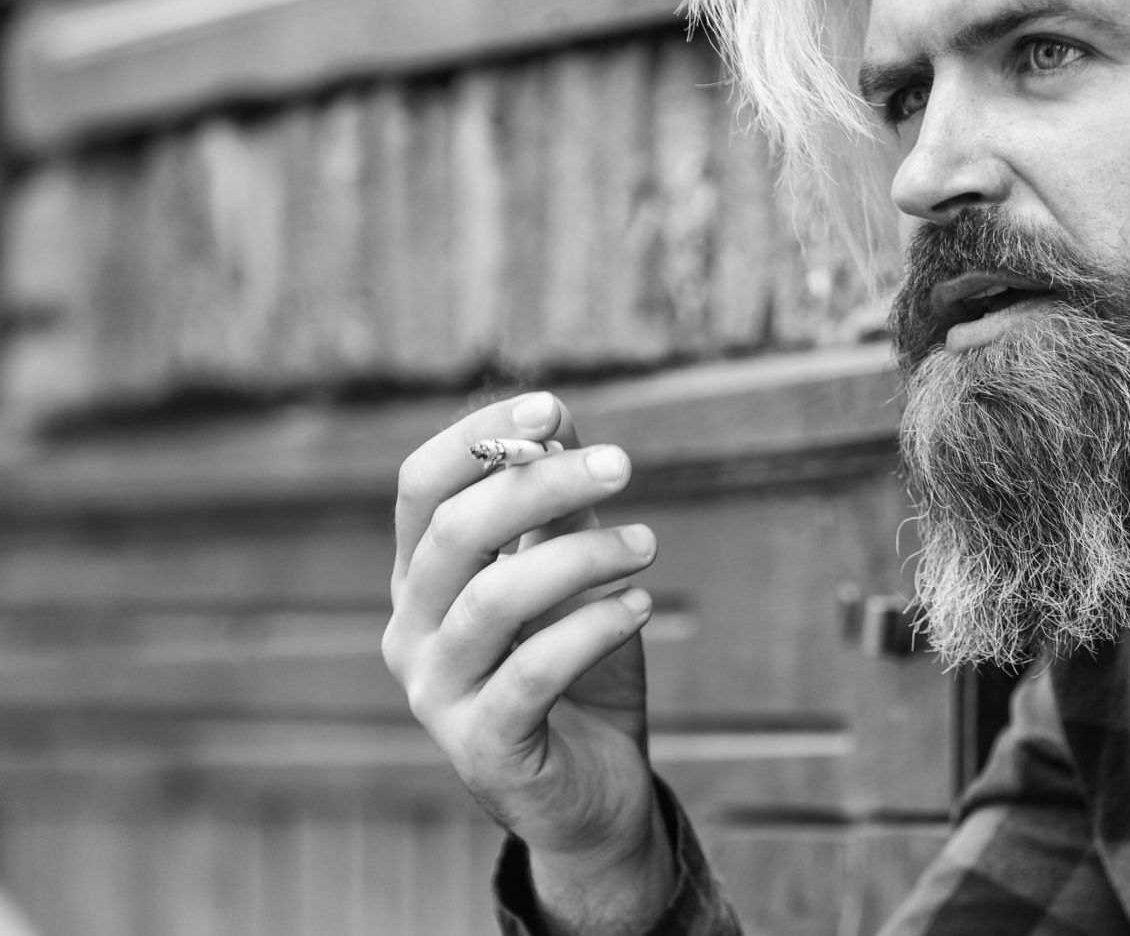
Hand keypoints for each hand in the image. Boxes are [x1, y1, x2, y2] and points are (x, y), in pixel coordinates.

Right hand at [383, 391, 677, 932]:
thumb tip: (559, 418)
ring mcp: (438, 694)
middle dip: (540, 485)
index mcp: (421, 580)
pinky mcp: (484, 748)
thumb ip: (555, 508)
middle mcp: (412, 632)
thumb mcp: (568, 575)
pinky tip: (641, 608)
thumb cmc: (574, 669)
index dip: (478, 436)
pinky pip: (533, 674)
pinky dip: (592, 629)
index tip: (552, 404)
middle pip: (455, 533)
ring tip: (648, 544)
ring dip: (581, 558)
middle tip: (624, 464)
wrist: (590, 793)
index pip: (420, 488)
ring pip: (493, 600)